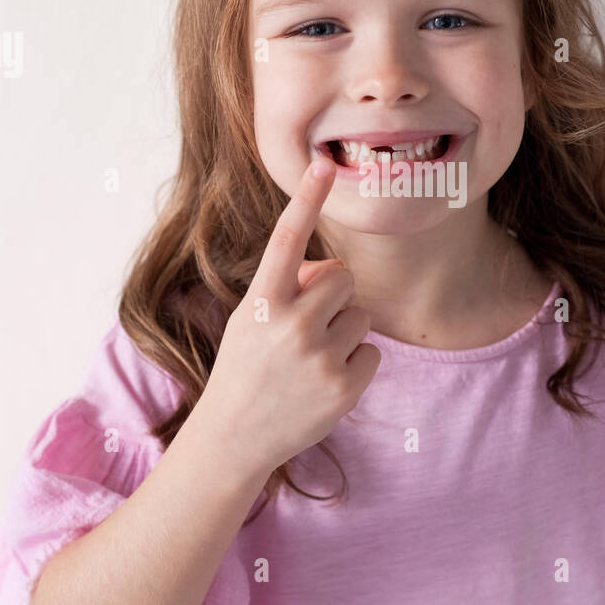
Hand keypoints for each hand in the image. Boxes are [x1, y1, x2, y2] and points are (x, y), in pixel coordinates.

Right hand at [198, 158, 381, 478]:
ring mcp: (318, 358)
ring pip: (360, 315)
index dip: (306, 199)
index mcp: (261, 302)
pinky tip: (324, 383)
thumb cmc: (245, 369)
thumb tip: (333, 272)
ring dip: (343, 332)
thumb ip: (289, 287)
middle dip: (333, 295)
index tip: (322, 164)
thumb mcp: (251, 320)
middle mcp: (290, 325)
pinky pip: (372, 352)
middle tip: (305, 327)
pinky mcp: (344, 388)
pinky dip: (355, 365)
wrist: (232, 440)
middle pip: (343, 277)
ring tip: (309, 361)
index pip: (288, 240)